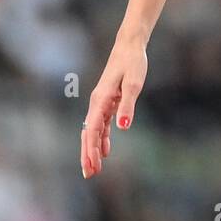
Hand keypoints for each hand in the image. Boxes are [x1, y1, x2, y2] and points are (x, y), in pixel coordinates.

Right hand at [81, 32, 147, 178]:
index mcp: (100, 100)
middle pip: (88, 133)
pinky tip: (105, 150)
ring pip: (92, 130)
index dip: (91, 149)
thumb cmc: (132, 63)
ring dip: (92, 149)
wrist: (129, 46)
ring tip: (94, 168)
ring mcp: (101, 102)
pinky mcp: (107, 101)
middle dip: (87, 154)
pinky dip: (101, 138)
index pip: (92, 130)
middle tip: (88, 174)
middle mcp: (97, 103)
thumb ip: (128, 105)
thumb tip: (123, 127)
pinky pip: (101, 124)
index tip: (92, 166)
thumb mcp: (133, 84)